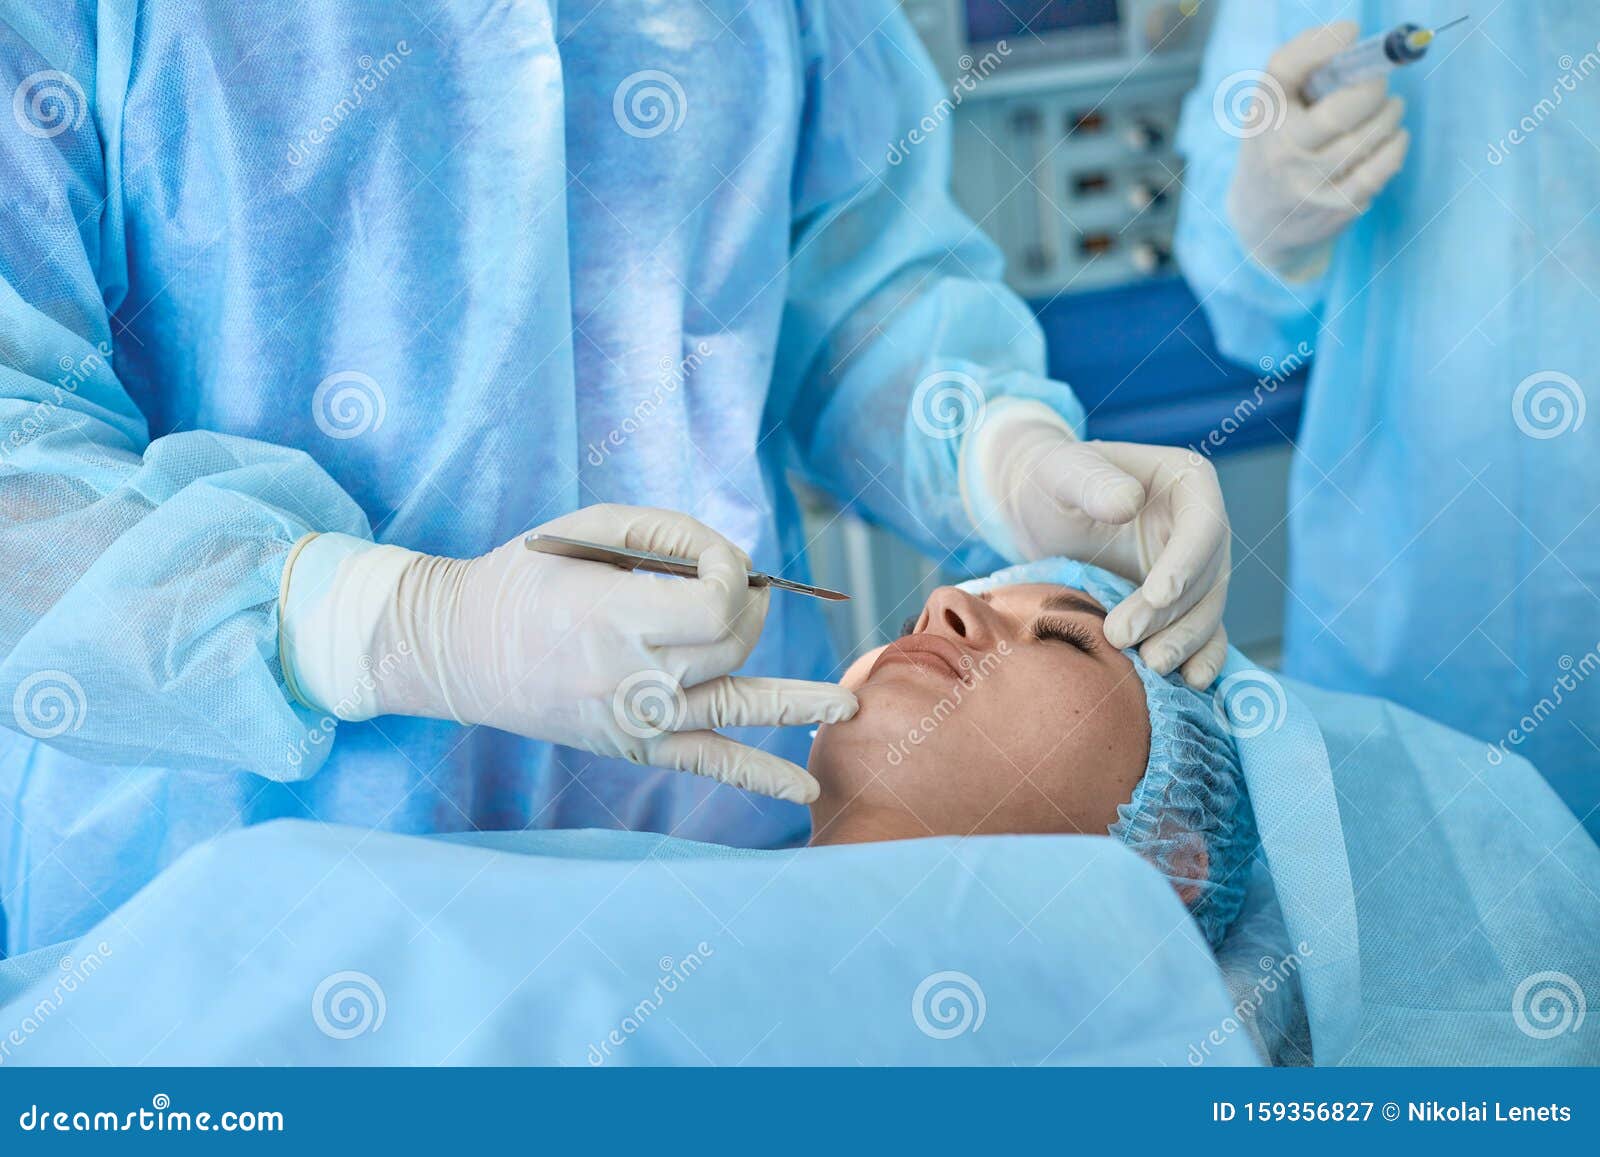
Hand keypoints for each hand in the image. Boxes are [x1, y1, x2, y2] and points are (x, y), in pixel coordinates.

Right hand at [280, 504, 855, 802]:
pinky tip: (805, 792)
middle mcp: (631, 676)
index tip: (712, 555)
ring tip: (850, 706)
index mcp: (615, 617)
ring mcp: (635, 719)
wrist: (461, 649)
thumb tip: (737, 562)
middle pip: (731, 644)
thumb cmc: (526, 577)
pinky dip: (760, 778)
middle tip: (733, 587)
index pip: (717, 602)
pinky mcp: (634, 745)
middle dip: (748, 607)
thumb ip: (668, 534)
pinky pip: (708, 764)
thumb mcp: (590, 528)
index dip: (731, 570)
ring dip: (799, 704)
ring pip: (737, 709)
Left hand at [962, 402, 1229, 687]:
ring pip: (1206, 611)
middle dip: (1172, 614)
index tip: (1157, 595)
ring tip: (1149, 666)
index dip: (1186, 563)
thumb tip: (1128, 503)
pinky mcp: (1180, 602)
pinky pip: (1201, 632)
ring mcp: (1195, 568)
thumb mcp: (1061, 470)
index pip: (1203, 525)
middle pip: (1206, 577)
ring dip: (1184, 642)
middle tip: (1124, 640)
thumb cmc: (1049, 477)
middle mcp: (1202, 526)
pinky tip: (1192, 683)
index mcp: (1188, 481)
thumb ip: (1091, 481)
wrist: (1036, 507)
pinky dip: (1199, 657)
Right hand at [1227, 22, 1409, 280]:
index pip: (1284, 70)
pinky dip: (1395, 147)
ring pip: (1365, 141)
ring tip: (1391, 109)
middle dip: (1372, 89)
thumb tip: (1355, 41)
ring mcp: (1306, 183)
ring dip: (1390, 115)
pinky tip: (1395, 137)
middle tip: (1379, 84)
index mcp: (1263, 115)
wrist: (1261, 220)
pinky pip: (1377, 171)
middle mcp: (1279, 150)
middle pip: (1338, 113)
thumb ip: (1304, 76)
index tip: (1350, 32)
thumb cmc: (1278, 147)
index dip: (1320, 44)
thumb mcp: (1273, 112)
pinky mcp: (1333, 207)